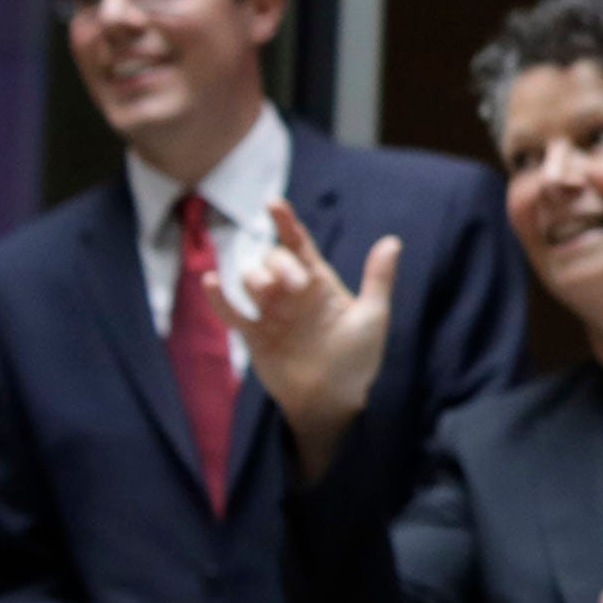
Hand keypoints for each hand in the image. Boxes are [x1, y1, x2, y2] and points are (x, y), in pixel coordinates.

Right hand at [233, 201, 395, 473]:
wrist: (334, 399)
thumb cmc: (358, 358)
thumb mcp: (373, 316)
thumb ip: (377, 279)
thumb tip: (392, 240)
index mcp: (321, 283)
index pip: (300, 246)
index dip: (287, 223)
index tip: (273, 204)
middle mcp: (293, 293)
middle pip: (273, 260)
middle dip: (280, 264)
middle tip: (296, 284)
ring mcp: (272, 313)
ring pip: (250, 280)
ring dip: (255, 278)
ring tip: (268, 290)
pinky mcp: (255, 336)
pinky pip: (231, 313)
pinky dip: (219, 298)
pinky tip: (210, 282)